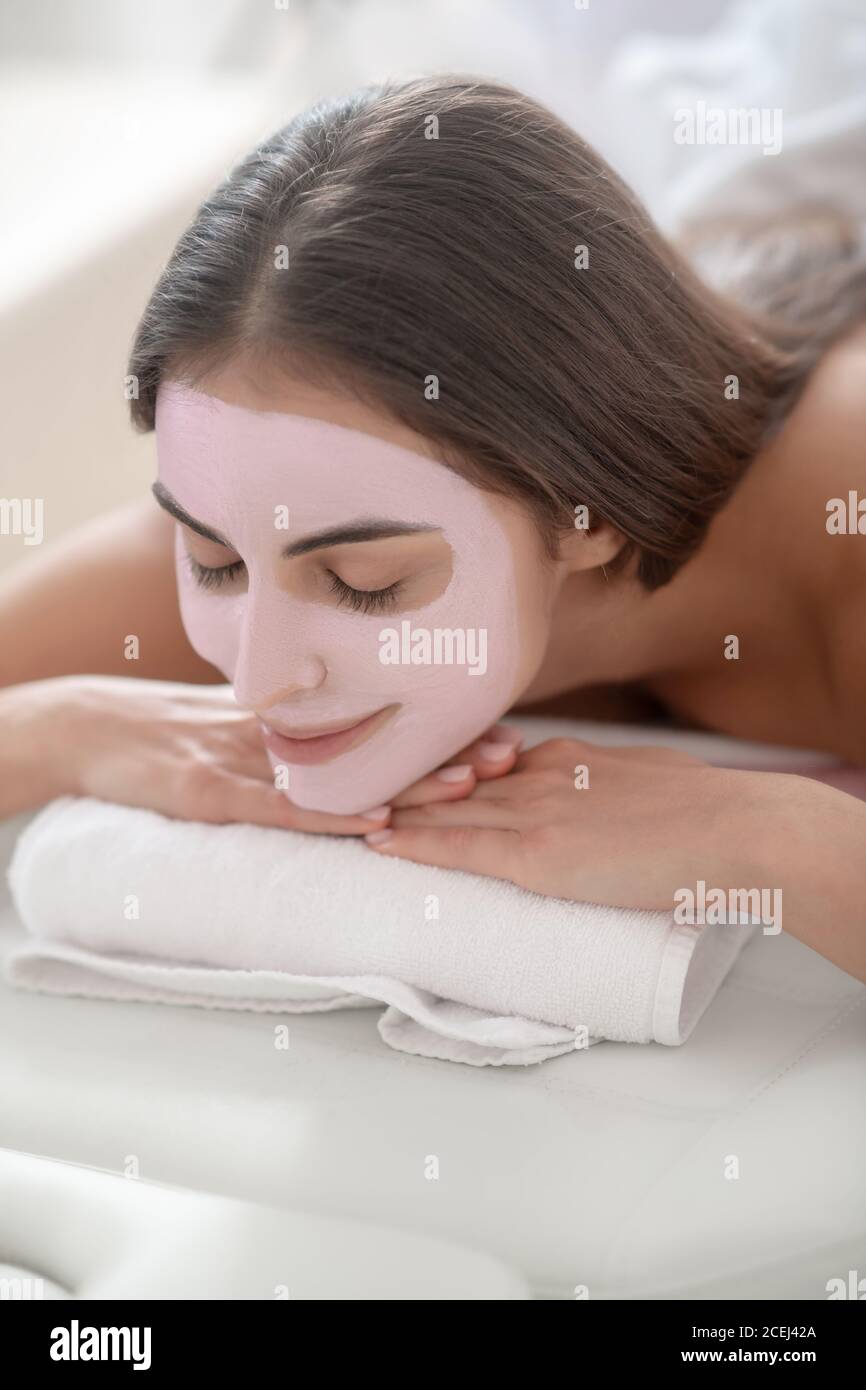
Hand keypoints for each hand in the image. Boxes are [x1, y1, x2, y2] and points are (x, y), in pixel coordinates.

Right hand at [12, 675, 521, 832]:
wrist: (91, 728)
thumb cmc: (165, 733)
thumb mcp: (238, 725)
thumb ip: (292, 732)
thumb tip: (348, 740)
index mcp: (295, 724)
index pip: (381, 727)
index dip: (442, 734)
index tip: (502, 736)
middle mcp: (285, 737)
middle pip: (377, 747)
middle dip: (446, 754)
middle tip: (511, 757)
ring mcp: (251, 764)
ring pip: (341, 775)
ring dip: (406, 782)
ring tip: (470, 785)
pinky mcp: (216, 794)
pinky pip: (280, 808)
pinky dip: (329, 816)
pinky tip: (376, 823)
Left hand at [365, 736, 771, 908]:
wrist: (738, 830)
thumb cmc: (708, 812)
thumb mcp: (642, 780)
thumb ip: (604, 785)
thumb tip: (593, 801)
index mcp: (564, 757)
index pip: (482, 761)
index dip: (436, 769)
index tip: (400, 770)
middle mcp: (538, 776)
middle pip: (449, 777)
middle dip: (395, 783)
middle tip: (345, 783)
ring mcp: (535, 814)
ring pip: (443, 809)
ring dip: (390, 812)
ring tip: (339, 814)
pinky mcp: (539, 856)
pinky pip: (460, 849)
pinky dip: (413, 847)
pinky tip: (376, 846)